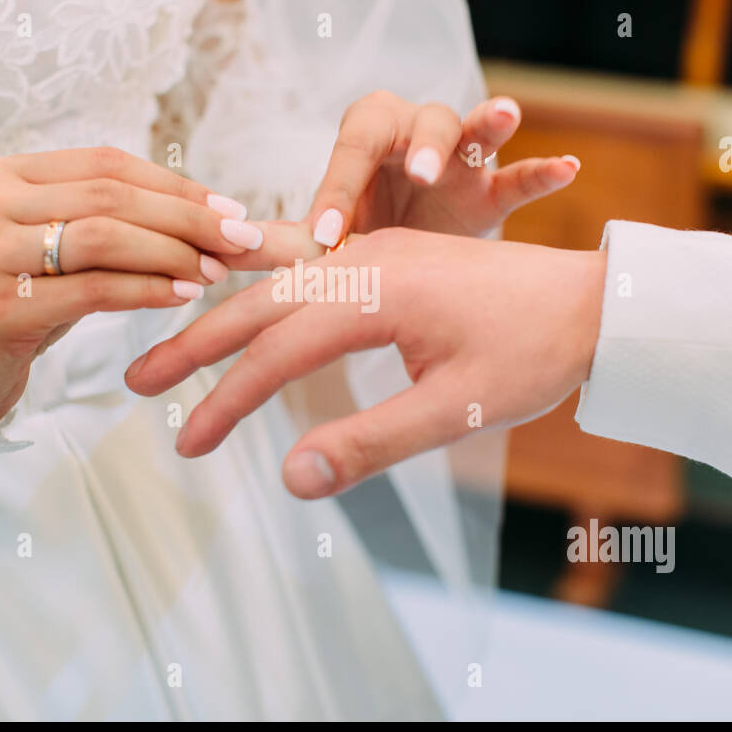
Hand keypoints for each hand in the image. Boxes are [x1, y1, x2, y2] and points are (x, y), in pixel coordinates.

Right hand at [0, 147, 264, 433]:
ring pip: (104, 237)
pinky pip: (92, 290)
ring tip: (218, 270)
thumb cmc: (11, 309)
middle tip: (243, 239)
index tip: (232, 209)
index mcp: (0, 175)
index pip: (105, 163)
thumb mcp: (52, 254)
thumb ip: (107, 222)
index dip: (175, 185)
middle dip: (188, 217)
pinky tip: (183, 296)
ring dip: (173, 252)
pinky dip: (147, 290)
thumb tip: (207, 213)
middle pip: (110, 195)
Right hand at [125, 228, 607, 497]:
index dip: (226, 401)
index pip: (278, 353)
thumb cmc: (532, 354)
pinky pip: (309, 275)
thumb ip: (371, 443)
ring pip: (280, 285)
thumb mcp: (456, 408)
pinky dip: (265, 302)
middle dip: (196, 346)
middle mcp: (366, 259)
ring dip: (225, 320)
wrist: (593, 299)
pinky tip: (249, 319)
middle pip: (260, 304)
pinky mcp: (388, 256)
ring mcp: (377, 251)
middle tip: (138, 384)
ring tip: (175, 355)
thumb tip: (290, 479)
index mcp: (378, 292)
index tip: (186, 445)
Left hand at [306, 91, 580, 246]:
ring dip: (488, 124)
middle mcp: (414, 134)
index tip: (325, 239)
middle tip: (422, 172)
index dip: (338, 190)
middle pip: (422, 121)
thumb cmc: (359, 231)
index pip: (353, 150)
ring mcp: (460, 160)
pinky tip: (568, 168)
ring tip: (505, 114)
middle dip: (422, 144)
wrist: (405, 255)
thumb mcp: (322, 238)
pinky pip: (520, 177)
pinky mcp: (492, 192)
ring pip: (475, 130)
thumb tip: (220, 246)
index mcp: (366, 135)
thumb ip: (281, 240)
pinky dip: (543, 171)